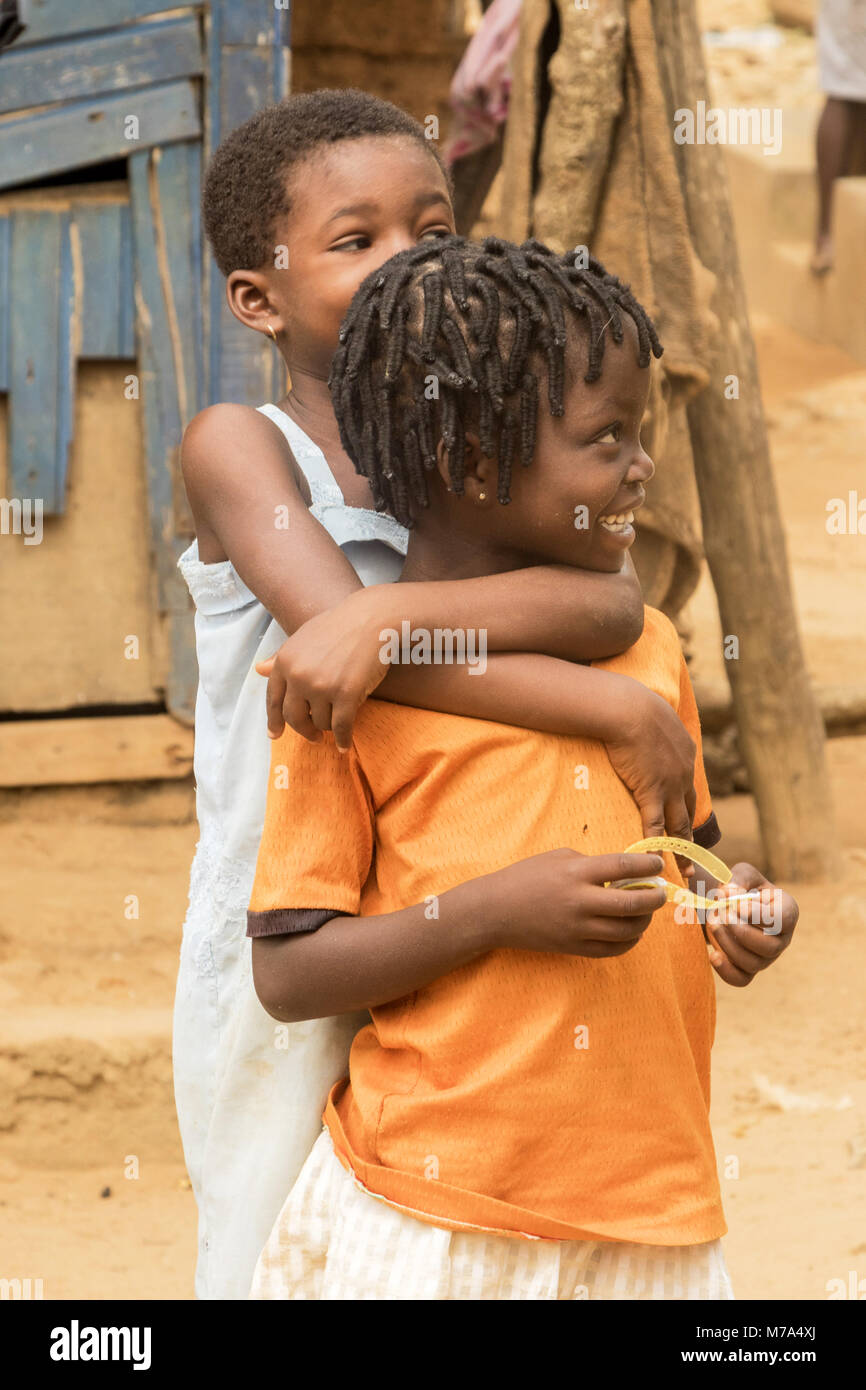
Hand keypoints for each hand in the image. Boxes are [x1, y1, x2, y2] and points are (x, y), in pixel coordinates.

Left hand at [255, 587, 391, 749]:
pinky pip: (341, 727)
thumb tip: (259, 670)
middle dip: (304, 731)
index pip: (273, 700)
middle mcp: (299, 676)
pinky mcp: (346, 694)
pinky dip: (343, 739)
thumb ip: (281, 657)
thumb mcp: (303, 637)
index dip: (274, 721)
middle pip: (294, 717)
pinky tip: (344, 746)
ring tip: (339, 719)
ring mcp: (322, 686)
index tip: (274, 735)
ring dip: (329, 726)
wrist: (371, 618)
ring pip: (321, 722)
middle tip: (313, 737)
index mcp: (285, 661)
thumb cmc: (339, 626)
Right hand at [482, 849, 667, 957]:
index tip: (657, 865)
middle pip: (632, 903)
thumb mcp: (558, 857)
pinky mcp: (574, 948)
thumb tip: (621, 874)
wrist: (496, 911)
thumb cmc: (526, 877)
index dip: (647, 866)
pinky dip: (629, 941)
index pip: (623, 867)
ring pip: (627, 930)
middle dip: (655, 898)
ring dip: (645, 920)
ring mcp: (578, 928)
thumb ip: (591, 863)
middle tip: (660, 892)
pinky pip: (613, 949)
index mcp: (576, 872)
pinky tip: (632, 931)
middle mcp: (580, 901)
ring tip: (646, 911)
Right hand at [603, 686, 696, 855]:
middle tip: (697, 860)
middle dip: (692, 838)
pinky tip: (655, 859)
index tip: (685, 824)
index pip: (688, 790)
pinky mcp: (651, 792)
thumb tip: (647, 727)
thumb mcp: (655, 716)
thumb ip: (656, 730)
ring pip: (679, 826)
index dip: (685, 808)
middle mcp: (684, 775)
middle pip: (689, 812)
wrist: (629, 709)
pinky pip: (655, 825)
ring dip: (682, 851)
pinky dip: (656, 844)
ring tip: (685, 872)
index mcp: (686, 756)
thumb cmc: (634, 706)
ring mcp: (670, 786)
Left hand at [704, 862, 797, 986]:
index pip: (784, 920)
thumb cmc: (742, 887)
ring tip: (712, 923)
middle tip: (721, 914)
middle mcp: (781, 938)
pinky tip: (712, 953)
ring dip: (728, 944)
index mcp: (787, 911)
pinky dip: (725, 970)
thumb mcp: (743, 874)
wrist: (728, 905)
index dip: (760, 915)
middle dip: (741, 931)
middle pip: (769, 947)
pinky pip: (741, 979)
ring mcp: (766, 957)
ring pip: (753, 963)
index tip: (738, 905)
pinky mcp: (749, 969)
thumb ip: (738, 879)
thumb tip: (729, 893)